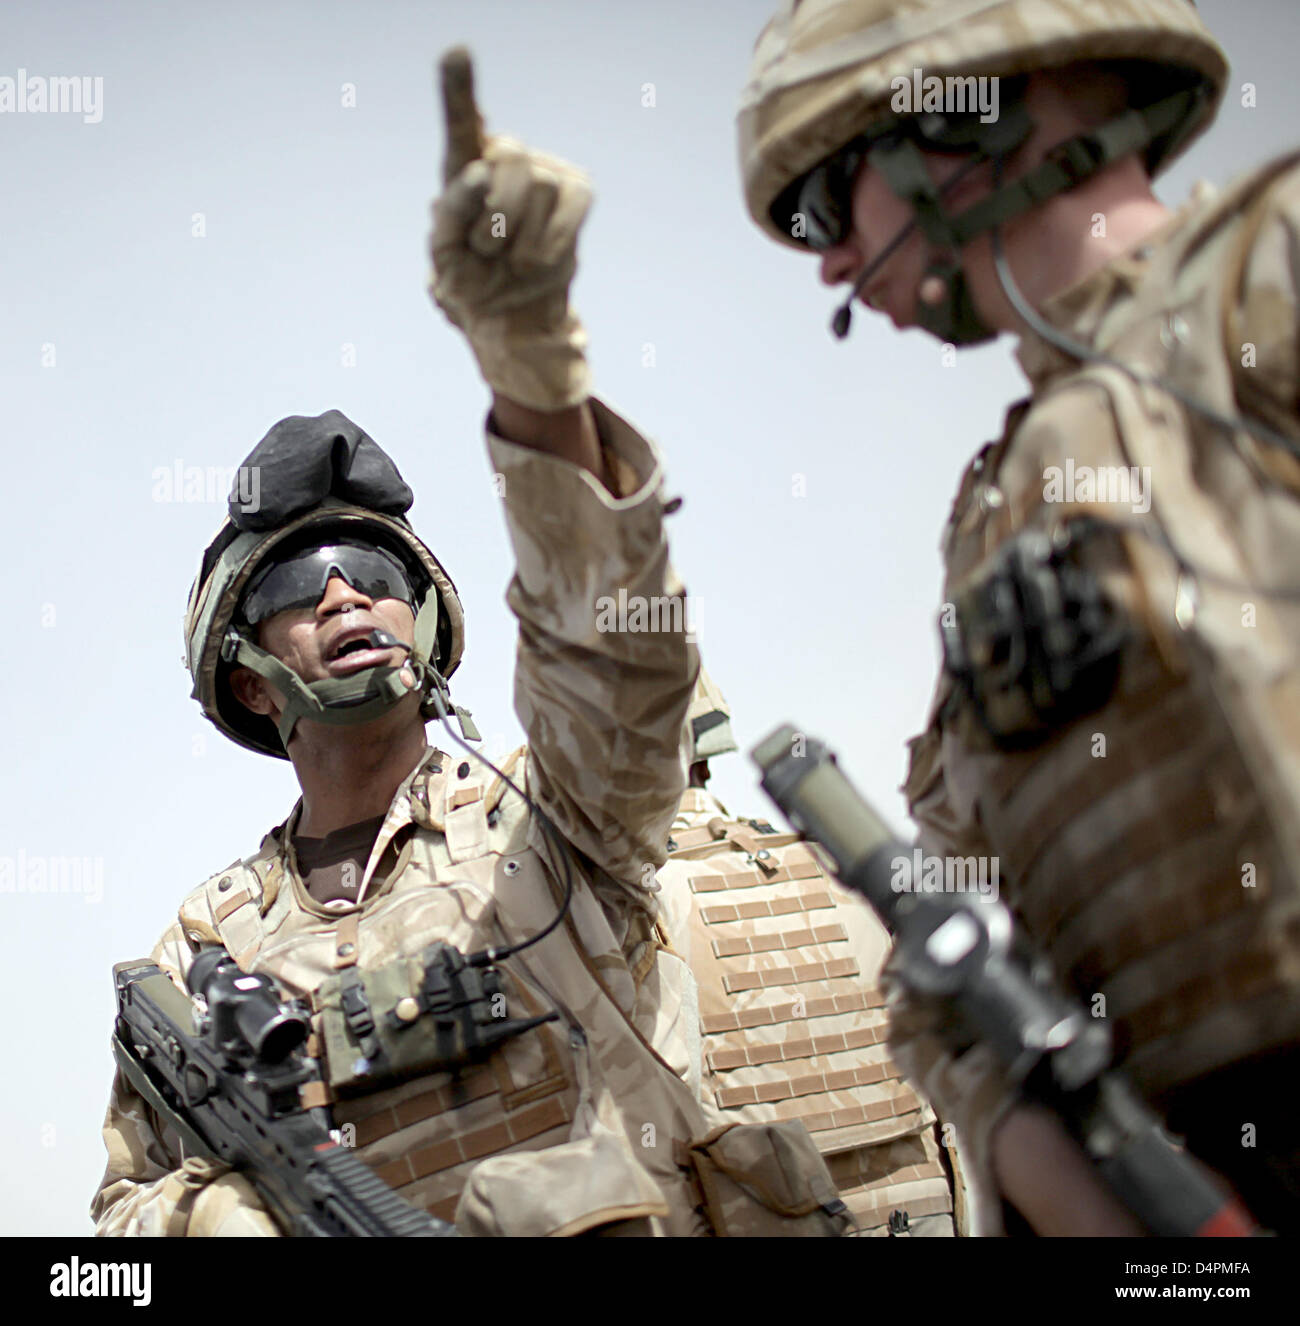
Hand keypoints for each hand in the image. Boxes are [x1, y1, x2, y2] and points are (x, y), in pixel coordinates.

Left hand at [429, 48, 592, 412]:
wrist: (513, 317)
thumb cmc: (472, 282)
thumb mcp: (446, 256)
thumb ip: (452, 211)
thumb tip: (481, 169)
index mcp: (463, 167)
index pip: (461, 124)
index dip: (458, 90)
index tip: (456, 54)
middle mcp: (504, 159)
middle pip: (510, 159)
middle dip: (498, 214)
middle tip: (487, 250)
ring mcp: (545, 172)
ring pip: (541, 185)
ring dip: (522, 238)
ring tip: (510, 258)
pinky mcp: (577, 192)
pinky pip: (571, 205)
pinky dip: (553, 240)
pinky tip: (535, 260)